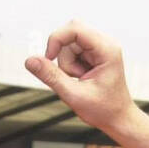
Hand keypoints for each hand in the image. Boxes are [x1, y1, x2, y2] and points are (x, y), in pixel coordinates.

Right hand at [24, 21, 136, 135]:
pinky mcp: (95, 54)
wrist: (118, 119)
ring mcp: (100, 47)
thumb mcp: (74, 95)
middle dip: (63, 56)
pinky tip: (81, 78)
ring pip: (69, 44)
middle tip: (70, 77)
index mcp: (107, 49)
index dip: (56, 39)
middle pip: (70, 34)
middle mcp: (106, 43)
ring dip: (68, 64)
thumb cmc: (103, 110)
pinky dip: (71, 66)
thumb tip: (30, 60)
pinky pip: (73, 52)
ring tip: (80, 81)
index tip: (48, 58)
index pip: (75, 28)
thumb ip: (51, 77)